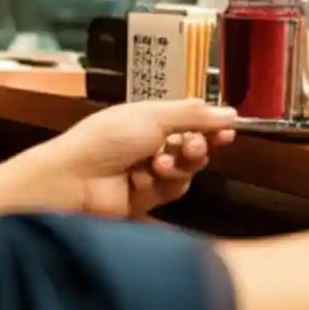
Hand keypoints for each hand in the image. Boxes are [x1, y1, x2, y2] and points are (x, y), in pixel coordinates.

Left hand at [38, 99, 237, 217]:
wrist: (76, 179)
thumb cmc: (110, 138)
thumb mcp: (153, 117)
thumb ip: (194, 115)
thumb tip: (232, 113)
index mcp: (150, 118)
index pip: (190, 119)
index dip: (210, 124)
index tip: (229, 129)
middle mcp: (153, 143)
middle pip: (193, 145)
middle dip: (198, 145)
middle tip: (193, 146)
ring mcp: (152, 171)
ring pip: (187, 168)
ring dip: (180, 164)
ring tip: (161, 163)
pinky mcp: (150, 197)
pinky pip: (175, 188)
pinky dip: (168, 182)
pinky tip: (152, 177)